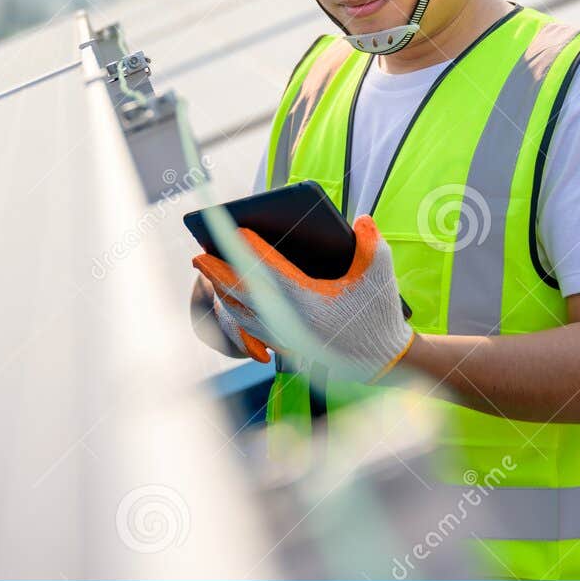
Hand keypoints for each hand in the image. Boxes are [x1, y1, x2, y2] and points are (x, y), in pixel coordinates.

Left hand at [191, 215, 415, 382]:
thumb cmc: (378, 315)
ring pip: (242, 312)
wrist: (381, 362)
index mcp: (308, 301)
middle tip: (198, 254)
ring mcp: (284, 336)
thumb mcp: (380, 275)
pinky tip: (226, 296)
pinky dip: (234, 308)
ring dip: (221, 290)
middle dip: (219, 272)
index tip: (234, 231)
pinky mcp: (285, 345)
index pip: (270, 271)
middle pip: (244, 293)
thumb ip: (371, 244)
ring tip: (206, 270)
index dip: (251, 250)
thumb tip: (362, 218)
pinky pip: (249, 325)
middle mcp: (289, 321)